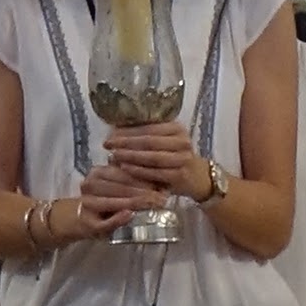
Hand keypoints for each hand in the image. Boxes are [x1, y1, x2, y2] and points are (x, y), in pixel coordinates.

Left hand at [94, 120, 210, 204]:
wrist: (198, 177)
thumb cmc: (175, 157)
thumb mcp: (166, 142)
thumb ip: (146, 136)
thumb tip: (116, 131)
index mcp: (177, 128)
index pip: (149, 127)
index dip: (128, 130)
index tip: (110, 132)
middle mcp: (182, 142)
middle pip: (149, 141)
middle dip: (125, 142)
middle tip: (107, 144)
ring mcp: (183, 159)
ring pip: (152, 156)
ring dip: (130, 156)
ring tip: (113, 155)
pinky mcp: (179, 176)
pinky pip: (155, 172)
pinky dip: (138, 170)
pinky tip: (124, 168)